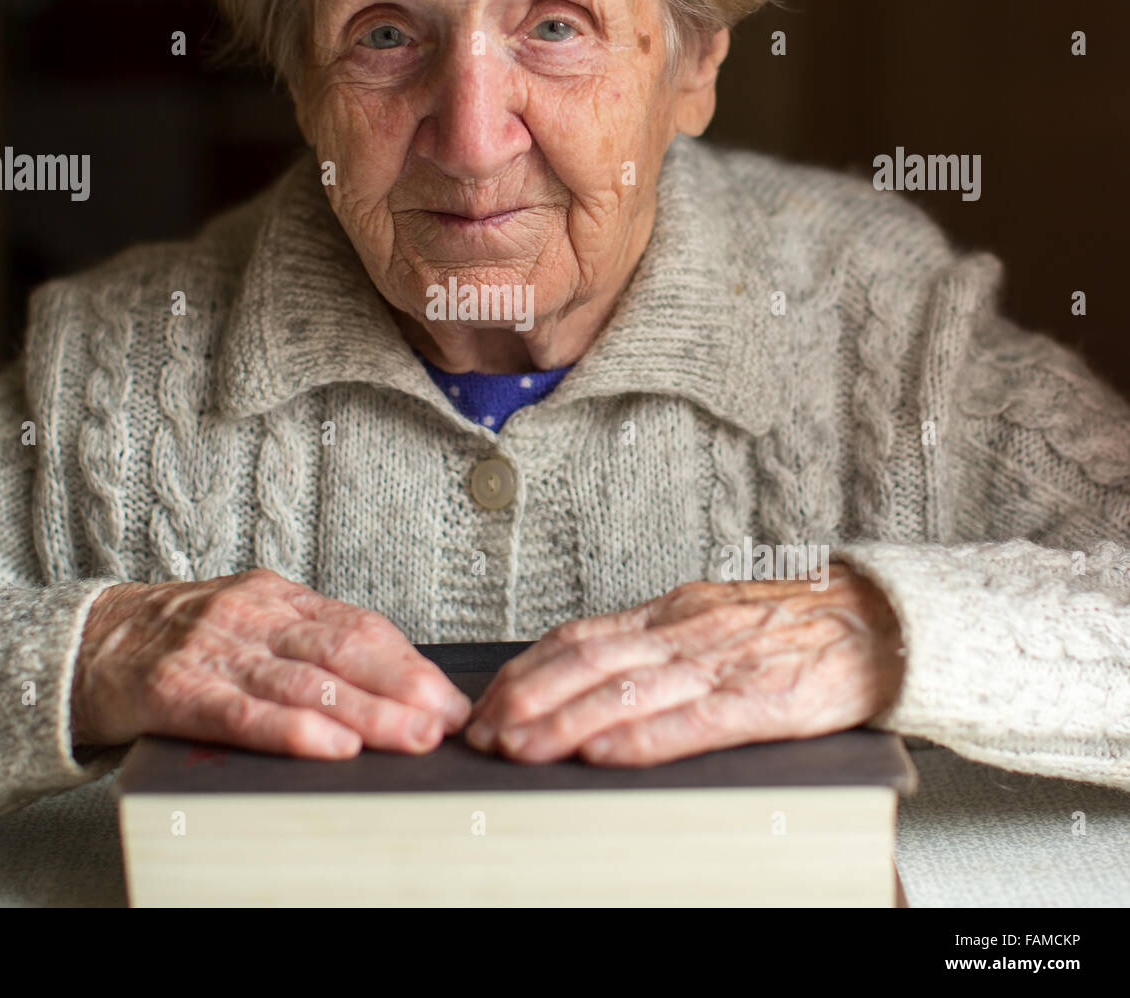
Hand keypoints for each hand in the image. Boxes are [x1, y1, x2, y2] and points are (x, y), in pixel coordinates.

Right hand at [70, 568, 471, 756]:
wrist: (88, 643)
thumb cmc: (181, 644)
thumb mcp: (249, 627)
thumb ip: (306, 648)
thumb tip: (389, 686)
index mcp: (277, 598)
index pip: (358, 626)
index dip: (409, 663)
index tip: (448, 697)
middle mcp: (253, 615)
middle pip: (342, 650)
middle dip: (402, 687)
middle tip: (446, 720)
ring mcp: (215, 648)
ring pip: (304, 681)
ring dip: (365, 712)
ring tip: (409, 737)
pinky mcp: (178, 687)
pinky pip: (243, 712)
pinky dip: (291, 729)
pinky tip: (330, 745)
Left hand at [464, 565, 904, 764]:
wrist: (880, 619)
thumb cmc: (792, 625)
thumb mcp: (710, 617)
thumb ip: (654, 643)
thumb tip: (585, 672)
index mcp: (670, 613)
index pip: (578, 636)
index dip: (525, 670)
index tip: (487, 700)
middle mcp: (686, 631)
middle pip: (588, 661)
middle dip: (526, 699)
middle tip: (485, 734)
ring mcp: (724, 662)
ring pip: (627, 690)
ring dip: (565, 722)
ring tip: (523, 749)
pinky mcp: (765, 699)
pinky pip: (694, 719)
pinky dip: (643, 738)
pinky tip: (606, 754)